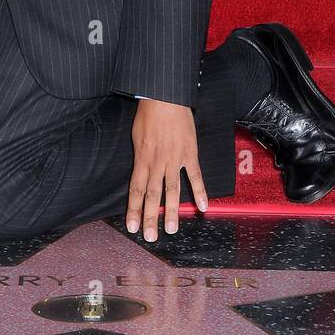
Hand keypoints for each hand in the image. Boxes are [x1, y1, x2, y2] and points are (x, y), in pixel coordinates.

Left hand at [126, 100, 207, 241]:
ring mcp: (175, 159)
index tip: (132, 227)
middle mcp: (157, 162)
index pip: (136, 189)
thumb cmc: (149, 114)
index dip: (133, 209)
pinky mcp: (190, 153)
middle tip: (150, 237)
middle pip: (152, 195)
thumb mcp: (136, 136)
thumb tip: (140, 173)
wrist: (165, 97)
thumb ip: (140, 158)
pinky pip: (195, 175)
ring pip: (172, 190)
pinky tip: (203, 207)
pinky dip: (199, 191)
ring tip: (172, 229)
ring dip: (172, 210)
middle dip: (150, 217)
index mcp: (142, 159)